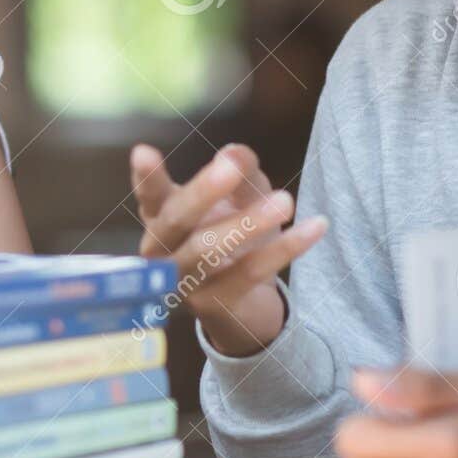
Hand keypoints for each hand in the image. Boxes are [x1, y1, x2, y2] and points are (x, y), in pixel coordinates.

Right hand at [130, 142, 325, 355]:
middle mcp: (161, 252)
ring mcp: (183, 282)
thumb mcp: (240, 196)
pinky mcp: (213, 306)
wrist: (242, 306)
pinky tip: (315, 227)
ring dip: (248, 223)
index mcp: (161, 218)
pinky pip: (250, 273)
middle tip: (231, 166)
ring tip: (286, 201)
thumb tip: (236, 153)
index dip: (146, 176)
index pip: (151, 194)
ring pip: (209, 250)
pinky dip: (284, 249)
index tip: (143, 151)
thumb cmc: (233, 238)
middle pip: (176, 220)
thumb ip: (238, 171)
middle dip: (202, 191)